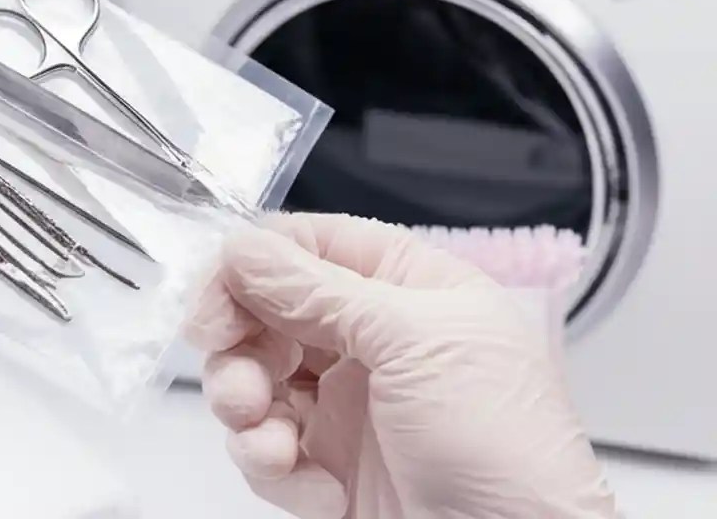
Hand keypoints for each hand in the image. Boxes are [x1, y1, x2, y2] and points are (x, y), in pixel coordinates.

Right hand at [188, 213, 614, 518]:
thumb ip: (319, 292)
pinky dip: (269, 463)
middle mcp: (373, 341)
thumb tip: (245, 250)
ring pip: (253, 378)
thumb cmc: (509, 447)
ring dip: (243, 402)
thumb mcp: (414, 343)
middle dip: (239, 339)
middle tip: (225, 357)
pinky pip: (263, 447)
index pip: (311, 247)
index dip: (255, 262)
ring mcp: (347, 404)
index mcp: (409, 289)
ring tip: (263, 431)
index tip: (219, 291)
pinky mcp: (327, 465)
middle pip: (267, 311)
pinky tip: (307, 482)